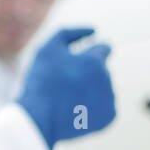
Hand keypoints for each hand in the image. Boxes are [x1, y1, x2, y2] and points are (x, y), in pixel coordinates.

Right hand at [16, 26, 115, 148]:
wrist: (39, 119)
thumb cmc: (42, 82)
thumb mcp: (48, 49)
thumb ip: (69, 33)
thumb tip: (94, 29)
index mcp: (95, 61)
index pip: (104, 48)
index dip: (89, 53)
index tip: (78, 61)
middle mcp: (107, 79)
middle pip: (101, 70)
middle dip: (87, 73)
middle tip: (65, 84)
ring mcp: (110, 99)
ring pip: (103, 88)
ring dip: (91, 90)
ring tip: (68, 98)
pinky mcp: (109, 117)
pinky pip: (105, 106)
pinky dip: (94, 107)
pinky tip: (76, 109)